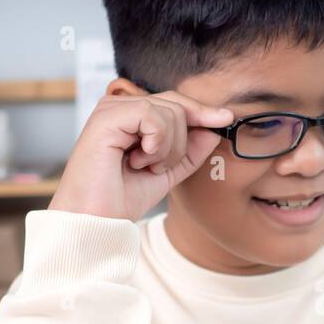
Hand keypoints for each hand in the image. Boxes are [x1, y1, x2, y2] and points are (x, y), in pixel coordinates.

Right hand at [50, 91, 232, 221]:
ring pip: (169, 111)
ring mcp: (112, 109)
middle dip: (180, 143)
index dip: (200, 111)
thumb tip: (214, 126)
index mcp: (130, 116)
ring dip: (167, 149)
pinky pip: (153, 116)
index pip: (174, 102)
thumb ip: (190, 149)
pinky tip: (137, 161)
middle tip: (158, 168)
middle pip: (176, 105)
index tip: (226, 119)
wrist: (97, 220)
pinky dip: (156, 144)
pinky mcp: (107, 116)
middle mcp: (119, 106)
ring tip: (143, 166)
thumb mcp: (168, 171)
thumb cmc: (123, 198)